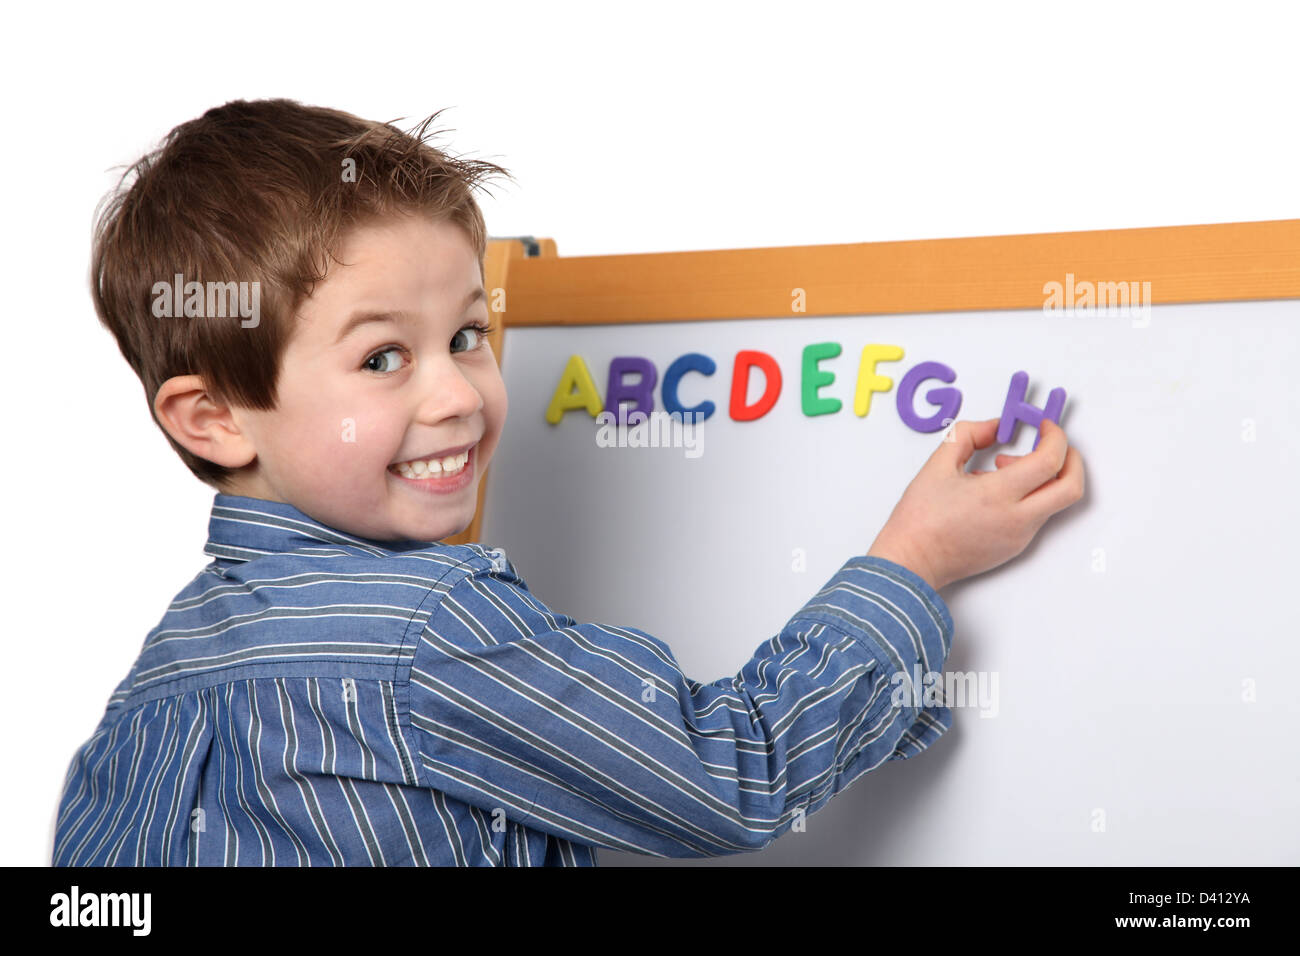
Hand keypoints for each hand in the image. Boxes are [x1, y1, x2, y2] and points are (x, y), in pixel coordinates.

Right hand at [866, 418, 1084, 589]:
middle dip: (1071, 459)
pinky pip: (1038, 515)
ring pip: (1055, 501)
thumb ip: (969, 434)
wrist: (912, 560)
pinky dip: (1029, 496)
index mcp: (998, 495)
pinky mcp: (1016, 547)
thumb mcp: (938, 464)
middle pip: (1072, 487)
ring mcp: (1020, 536)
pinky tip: (997, 491)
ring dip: (1044, 478)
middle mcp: (1017, 519)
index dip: (1054, 436)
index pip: (1050, 460)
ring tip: (1004, 470)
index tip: (1044, 426)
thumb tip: (995, 426)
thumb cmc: (919, 518)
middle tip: (1052, 444)